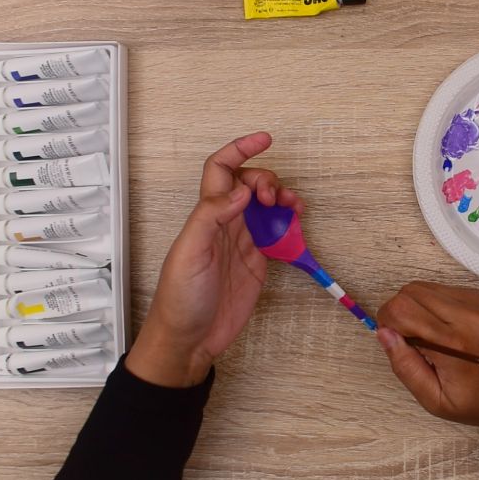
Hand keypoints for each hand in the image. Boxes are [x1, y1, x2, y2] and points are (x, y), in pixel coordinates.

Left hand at [126, 132, 303, 387]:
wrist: (190, 339)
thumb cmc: (181, 298)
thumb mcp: (190, 253)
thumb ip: (211, 217)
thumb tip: (241, 189)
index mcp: (205, 215)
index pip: (222, 170)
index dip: (240, 150)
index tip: (265, 139)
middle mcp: (225, 223)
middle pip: (250, 184)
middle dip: (268, 180)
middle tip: (274, 200)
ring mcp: (243, 241)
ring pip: (267, 207)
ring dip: (283, 200)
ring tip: (294, 208)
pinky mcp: (258, 262)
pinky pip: (278, 234)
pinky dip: (291, 226)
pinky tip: (297, 228)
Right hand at [376, 282, 478, 475]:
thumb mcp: (435, 400)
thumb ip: (405, 367)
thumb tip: (384, 334)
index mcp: (456, 344)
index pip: (401, 311)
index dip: (387, 324)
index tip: (394, 342)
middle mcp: (469, 315)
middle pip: (409, 293)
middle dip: (398, 314)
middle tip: (409, 341)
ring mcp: (478, 302)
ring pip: (423, 287)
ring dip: (415, 307)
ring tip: (428, 337)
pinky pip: (443, 289)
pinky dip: (433, 304)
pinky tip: (444, 329)